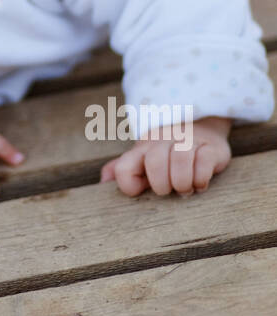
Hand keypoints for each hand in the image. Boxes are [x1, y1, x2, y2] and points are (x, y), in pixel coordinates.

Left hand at [100, 114, 231, 196]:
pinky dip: (201, 180)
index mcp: (142, 148)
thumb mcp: (143, 158)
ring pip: (181, 160)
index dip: (129, 185)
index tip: (142, 190)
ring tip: (185, 189)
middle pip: (155, 162)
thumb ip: (122, 169)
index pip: (124, 167)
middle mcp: (163, 141)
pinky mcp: (211, 147)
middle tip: (170, 190)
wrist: (200, 125)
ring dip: (182, 183)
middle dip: (162, 184)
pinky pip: (204, 163)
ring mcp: (188, 142)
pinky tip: (200, 184)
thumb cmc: (167, 151)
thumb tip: (103, 181)